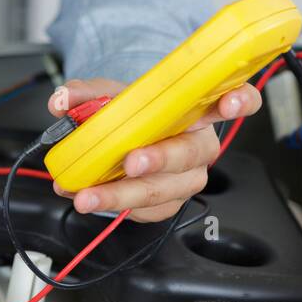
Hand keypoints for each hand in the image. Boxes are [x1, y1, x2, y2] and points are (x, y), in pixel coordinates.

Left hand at [47, 75, 261, 223]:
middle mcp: (198, 145)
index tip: (229, 102)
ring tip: (87, 194)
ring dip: (122, 194)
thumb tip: (61, 100)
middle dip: (159, 159)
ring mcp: (186, 178)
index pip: (237, 99)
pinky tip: (92, 198)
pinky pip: (147, 210)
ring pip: (164, 191)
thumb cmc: (132, 109)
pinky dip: (116, 205)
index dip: (240, 101)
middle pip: (189, 155)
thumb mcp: (107, 91)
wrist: (127, 132)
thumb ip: (83, 93)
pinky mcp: (169, 202)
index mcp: (197, 108)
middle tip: (130, 162)